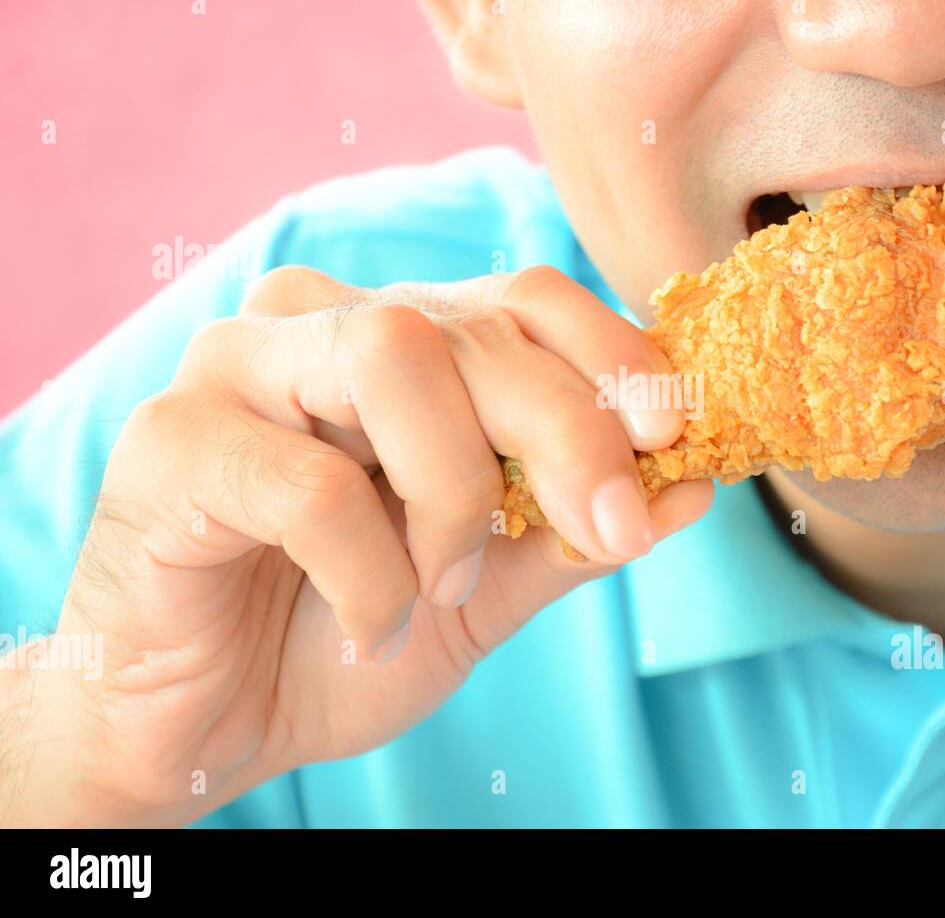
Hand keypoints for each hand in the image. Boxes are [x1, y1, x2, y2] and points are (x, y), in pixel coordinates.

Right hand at [4, 266, 711, 825]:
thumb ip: (576, 533)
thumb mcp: (488, 587)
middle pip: (472, 323)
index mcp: (402, 343)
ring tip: (442, 583)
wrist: (207, 725)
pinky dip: (370, 571)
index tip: (676, 432)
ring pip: (391, 360)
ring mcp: (237, 368)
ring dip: (450, 492)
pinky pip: (309, 480)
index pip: (525, 298)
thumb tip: (695, 487)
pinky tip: (370, 628)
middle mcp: (321, 327)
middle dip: (566, 430)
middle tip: (606, 527)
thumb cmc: (344, 636)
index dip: (612, 355)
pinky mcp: (170, 440)